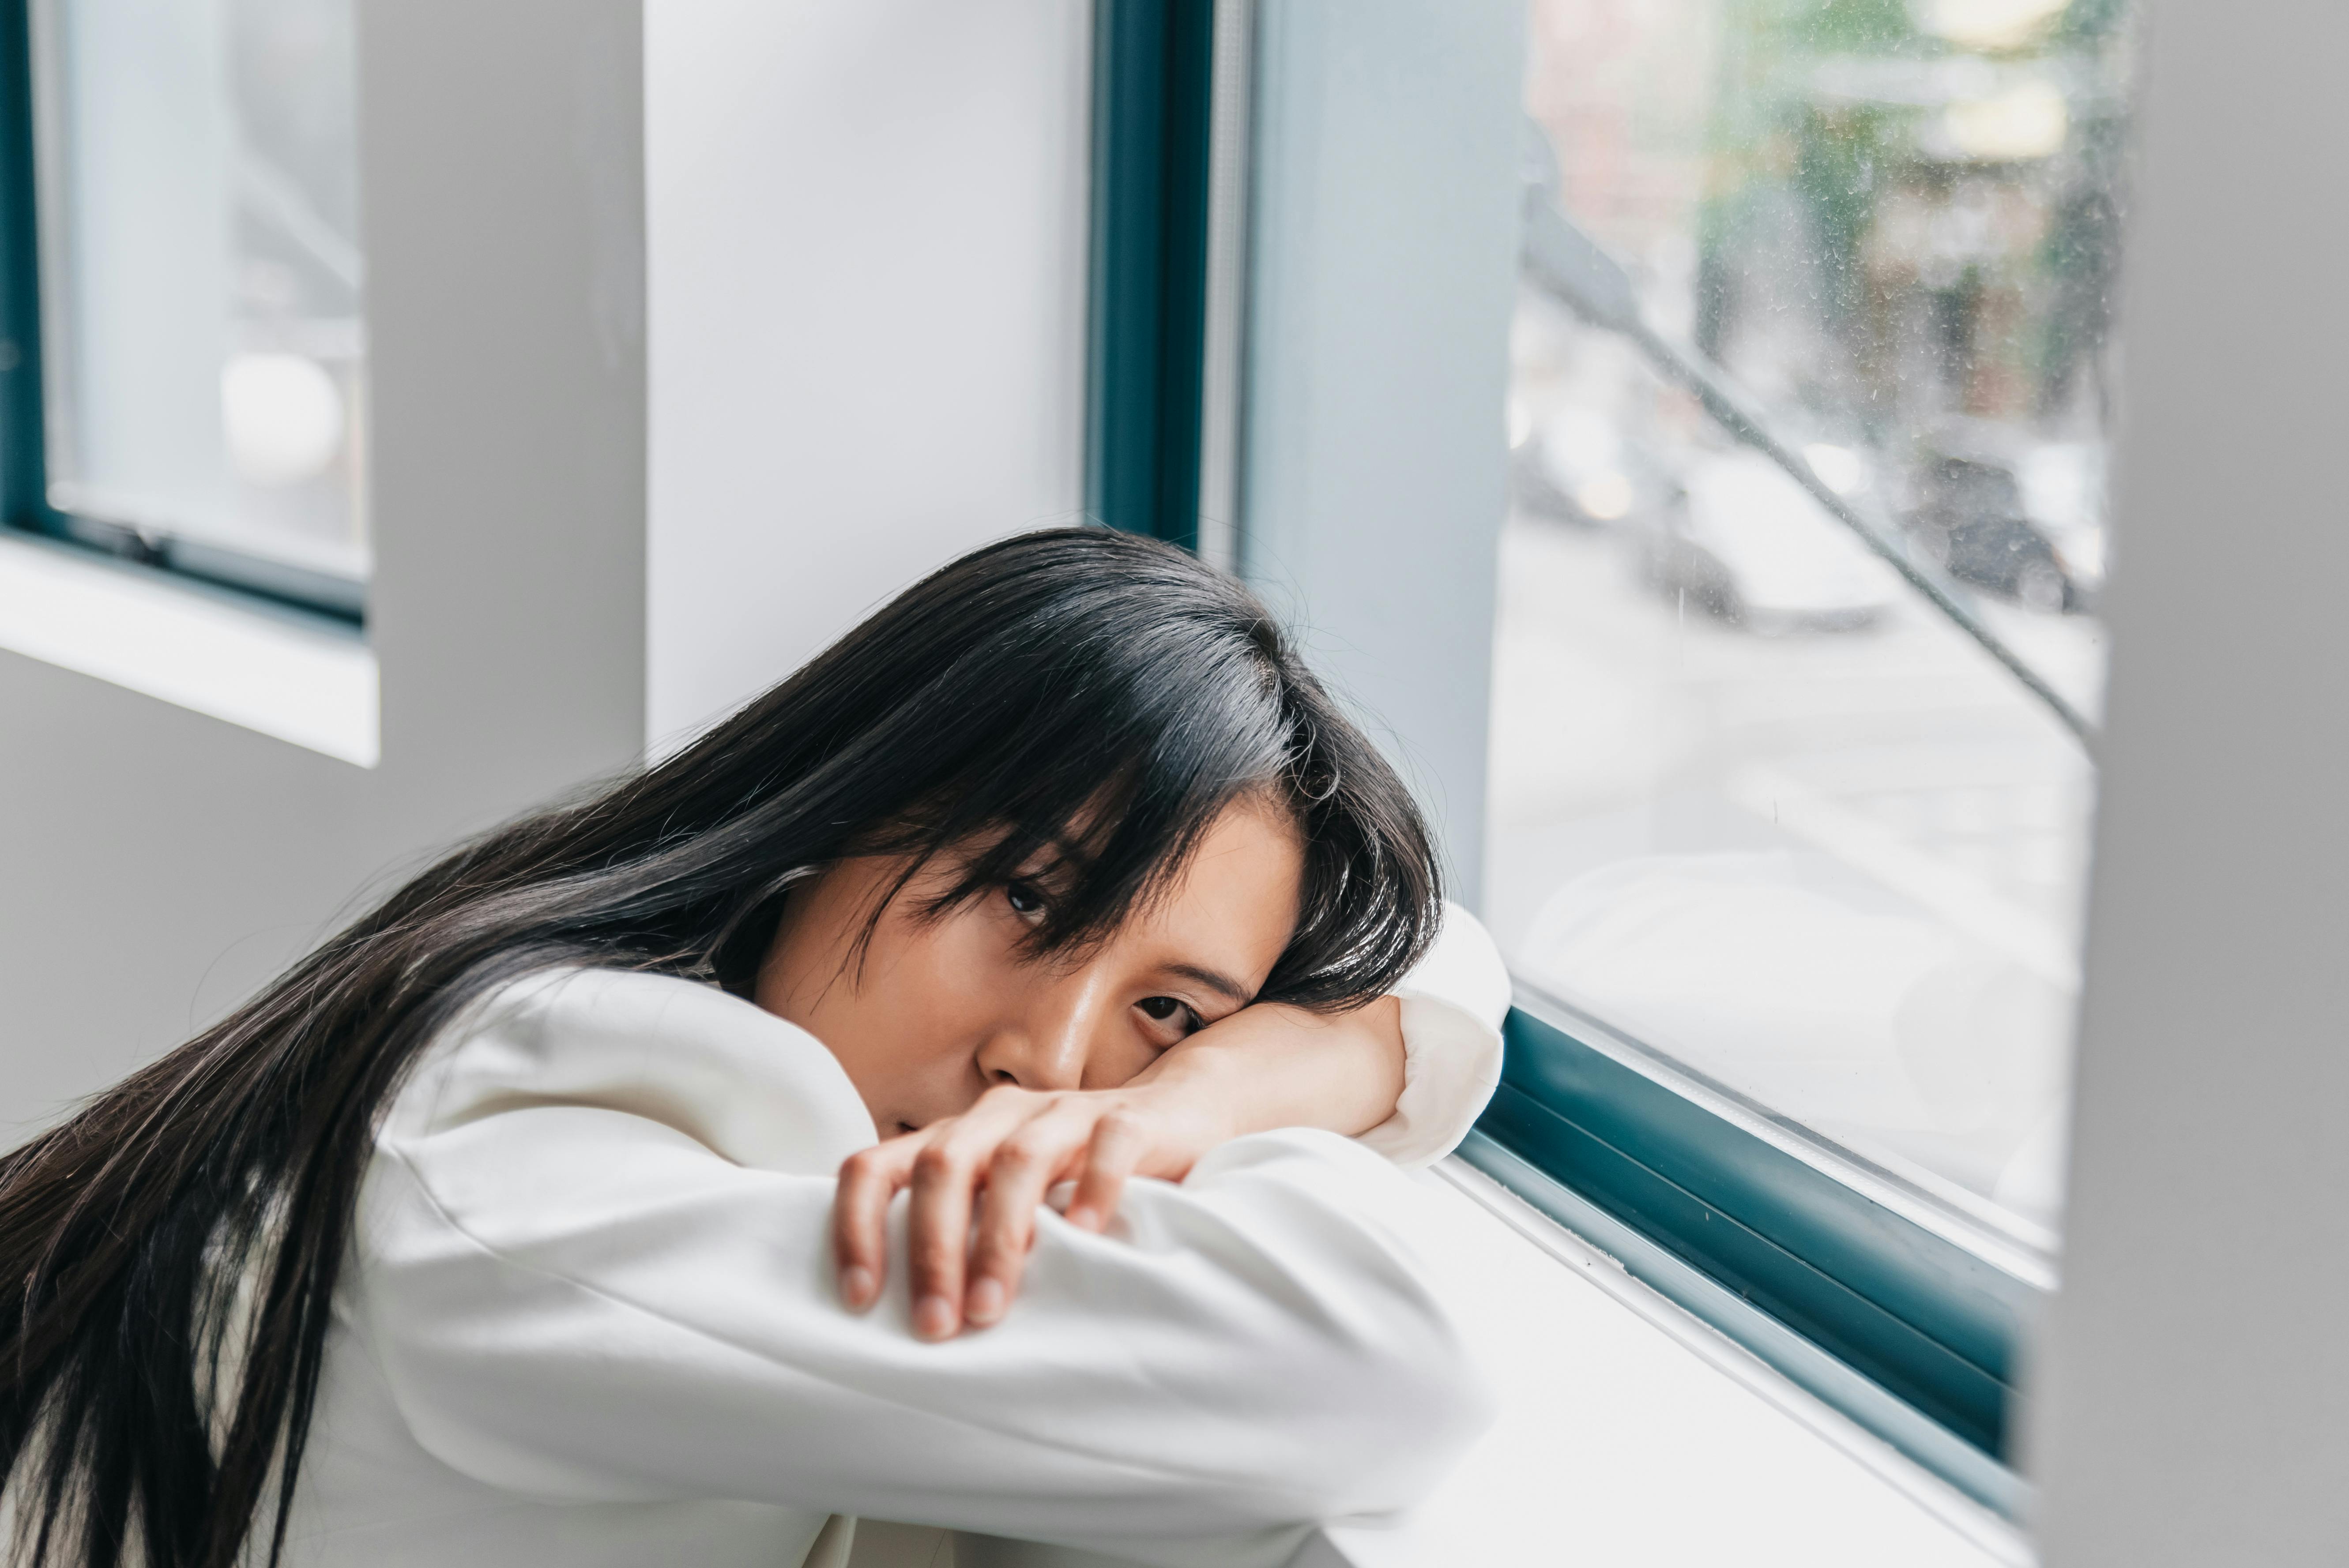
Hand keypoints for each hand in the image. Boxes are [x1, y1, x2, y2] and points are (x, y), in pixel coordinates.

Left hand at [831, 996, 1403, 1340]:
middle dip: (931, 1249)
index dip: (856, 1228)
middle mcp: (998, 1117)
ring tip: (991, 1306)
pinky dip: (1092, 1190)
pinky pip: (1107, 1145)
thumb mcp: (1002, 1203)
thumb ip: (957, 1236)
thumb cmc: (1073, 1177)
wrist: (1175, 1113)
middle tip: (935, 1326)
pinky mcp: (1128, 1117)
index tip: (860, 1300)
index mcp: (955, 1137)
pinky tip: (1087, 1239)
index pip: (875, 1166)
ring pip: (1016, 1159)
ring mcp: (1064, 1111)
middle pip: (941, 1165)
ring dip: (998, 1237)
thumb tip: (900, 1319)